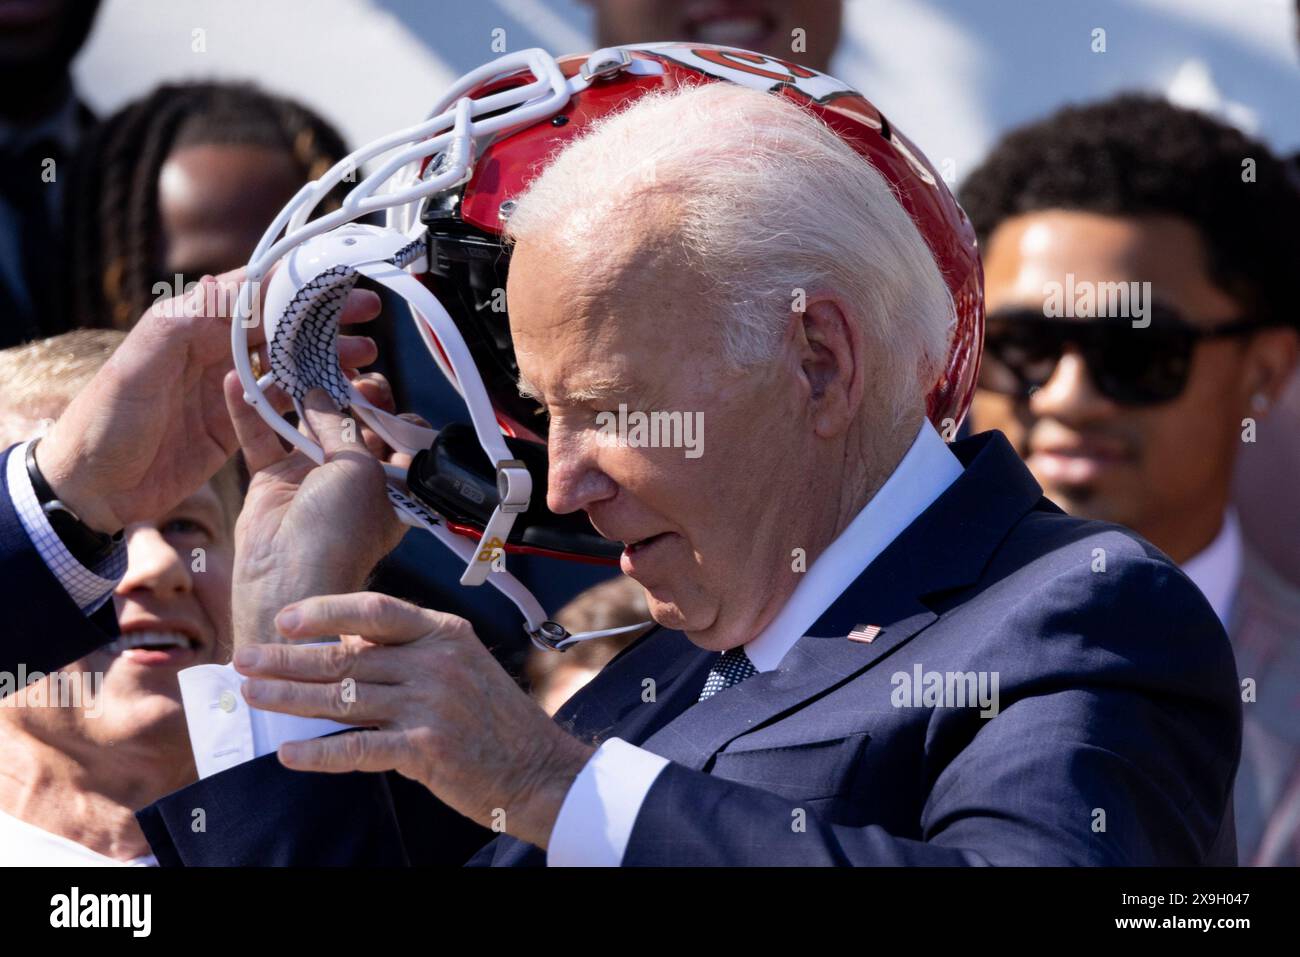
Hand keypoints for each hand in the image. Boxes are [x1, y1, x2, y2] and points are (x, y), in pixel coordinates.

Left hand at [34, 269, 380, 532]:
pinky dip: (316, 397)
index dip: (298, 283)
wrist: (90, 490)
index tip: (339, 280)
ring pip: (290, 361)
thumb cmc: (105, 422)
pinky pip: (284, 404)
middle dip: (326, 316)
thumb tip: (236, 286)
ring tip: (365, 357)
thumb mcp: (140, 365)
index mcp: (190, 324)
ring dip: (328, 356)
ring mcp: (228, 389)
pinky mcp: (237, 425)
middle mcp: (212, 350)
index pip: (253, 291)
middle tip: (368, 314)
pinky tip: (343, 396)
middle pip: (280, 323)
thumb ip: (187, 323)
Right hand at [225, 370, 412, 648]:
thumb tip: (325, 393)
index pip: (396, 433)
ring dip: (294, 391)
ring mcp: (312, 477)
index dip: (387, 407)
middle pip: (350, 421)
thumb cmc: (341, 528)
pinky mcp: (272, 480)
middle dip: (343, 391)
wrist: (290, 577)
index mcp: (391, 482)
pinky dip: (250, 409)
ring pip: (304, 424)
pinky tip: (240, 377)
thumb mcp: (358, 469)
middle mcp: (354, 477)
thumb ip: (343, 427)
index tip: (373, 386)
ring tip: (288, 357)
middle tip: (334, 366)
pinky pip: (261, 436)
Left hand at [233, 592, 594, 848]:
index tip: (286, 620)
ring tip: (252, 697)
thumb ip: (409, 652)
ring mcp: (431, 705)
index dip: (325, 611)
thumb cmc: (495, 719)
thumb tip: (343, 646)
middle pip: (346, 656)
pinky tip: (288, 753)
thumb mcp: (461, 665)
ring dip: (290, 699)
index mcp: (444, 633)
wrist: (539, 768)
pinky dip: (319, 753)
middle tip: (245, 661)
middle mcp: (435, 662)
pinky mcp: (426, 749)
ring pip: (343, 698)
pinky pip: (358, 749)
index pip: (375, 609)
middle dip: (288, 659)